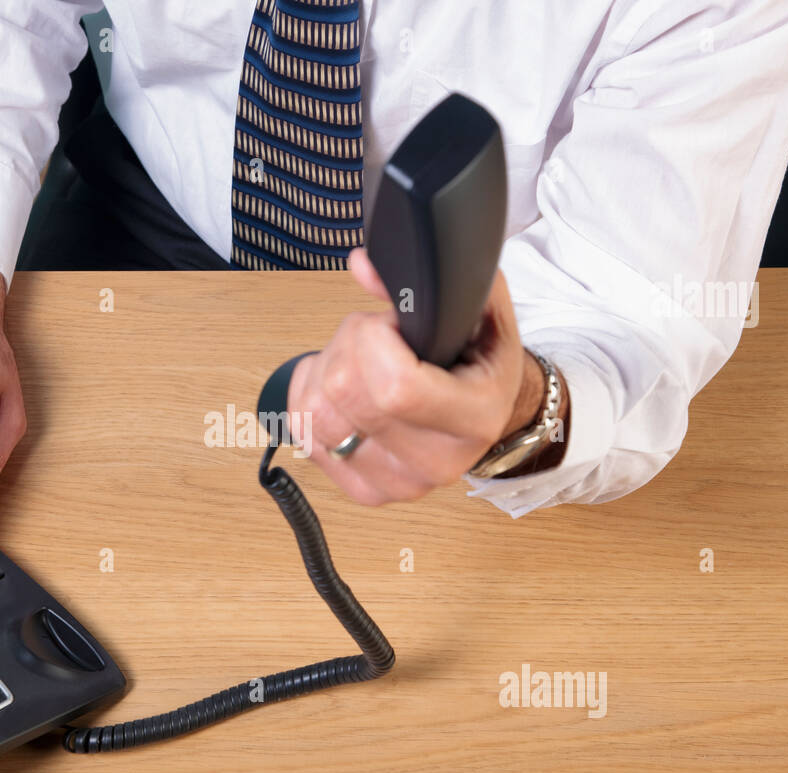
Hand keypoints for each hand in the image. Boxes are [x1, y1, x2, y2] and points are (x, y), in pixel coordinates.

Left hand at [286, 248, 547, 504]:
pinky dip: (308, 398)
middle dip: (348, 343)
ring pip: (313, 412)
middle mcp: (435, 463)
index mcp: (474, 419)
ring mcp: (396, 484)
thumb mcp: (482, 312)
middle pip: (345, 392)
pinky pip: (301, 432)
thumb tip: (361, 266)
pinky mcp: (363, 491)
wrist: (486, 418)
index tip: (392, 323)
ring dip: (325, 370)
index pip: (396, 386)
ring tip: (360, 361)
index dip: (374, 338)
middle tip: (376, 338)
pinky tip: (341, 388)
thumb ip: (436, 281)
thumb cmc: (481, 364)